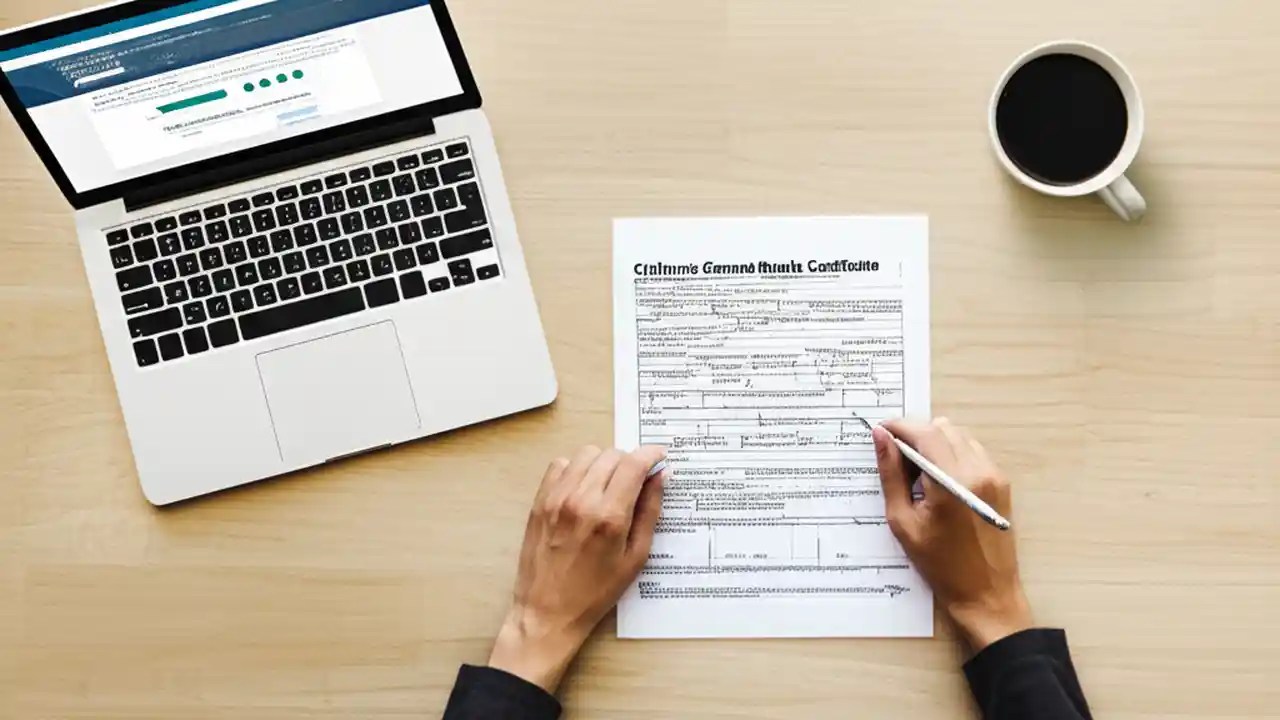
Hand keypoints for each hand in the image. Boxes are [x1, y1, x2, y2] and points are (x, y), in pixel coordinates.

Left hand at [488, 445, 667, 691]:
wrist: (548, 611)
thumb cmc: (596, 592)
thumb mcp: (635, 557)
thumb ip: (650, 512)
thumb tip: (661, 477)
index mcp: (609, 516)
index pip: (634, 464)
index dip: (651, 454)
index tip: (659, 457)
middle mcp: (581, 500)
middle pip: (612, 454)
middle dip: (629, 461)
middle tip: (636, 480)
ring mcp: (556, 498)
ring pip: (586, 454)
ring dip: (603, 462)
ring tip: (609, 484)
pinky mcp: (540, 501)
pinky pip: (561, 465)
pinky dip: (577, 468)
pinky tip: (583, 488)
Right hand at [873, 418, 1032, 651]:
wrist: (986, 593)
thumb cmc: (939, 564)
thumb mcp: (903, 521)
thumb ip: (891, 475)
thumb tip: (880, 438)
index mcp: (951, 483)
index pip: (924, 433)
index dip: (900, 426)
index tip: (881, 432)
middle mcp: (978, 472)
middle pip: (942, 428)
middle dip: (916, 434)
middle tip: (897, 457)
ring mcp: (994, 476)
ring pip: (959, 436)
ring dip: (935, 443)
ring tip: (918, 472)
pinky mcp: (1002, 483)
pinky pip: (973, 452)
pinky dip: (952, 454)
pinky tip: (939, 480)